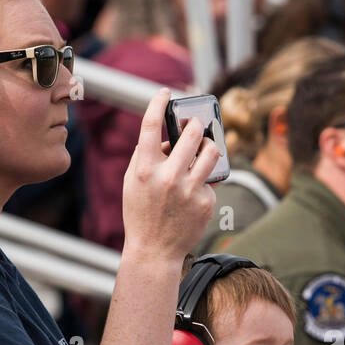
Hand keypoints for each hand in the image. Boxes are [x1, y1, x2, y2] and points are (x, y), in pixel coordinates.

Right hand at [121, 88, 218, 260]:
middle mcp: (168, 177)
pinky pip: (210, 181)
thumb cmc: (141, 213)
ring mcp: (189, 190)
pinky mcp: (205, 203)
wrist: (154, 251)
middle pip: (192, 134)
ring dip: (209, 147)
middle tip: (196, 125)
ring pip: (212, 153)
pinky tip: (193, 194)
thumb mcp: (132, 182)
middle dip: (196, 125)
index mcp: (144, 169)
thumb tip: (166, 137)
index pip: (152, 125)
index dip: (160, 102)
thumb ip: (145, 156)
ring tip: (204, 149)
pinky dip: (203, 183)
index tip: (167, 93)